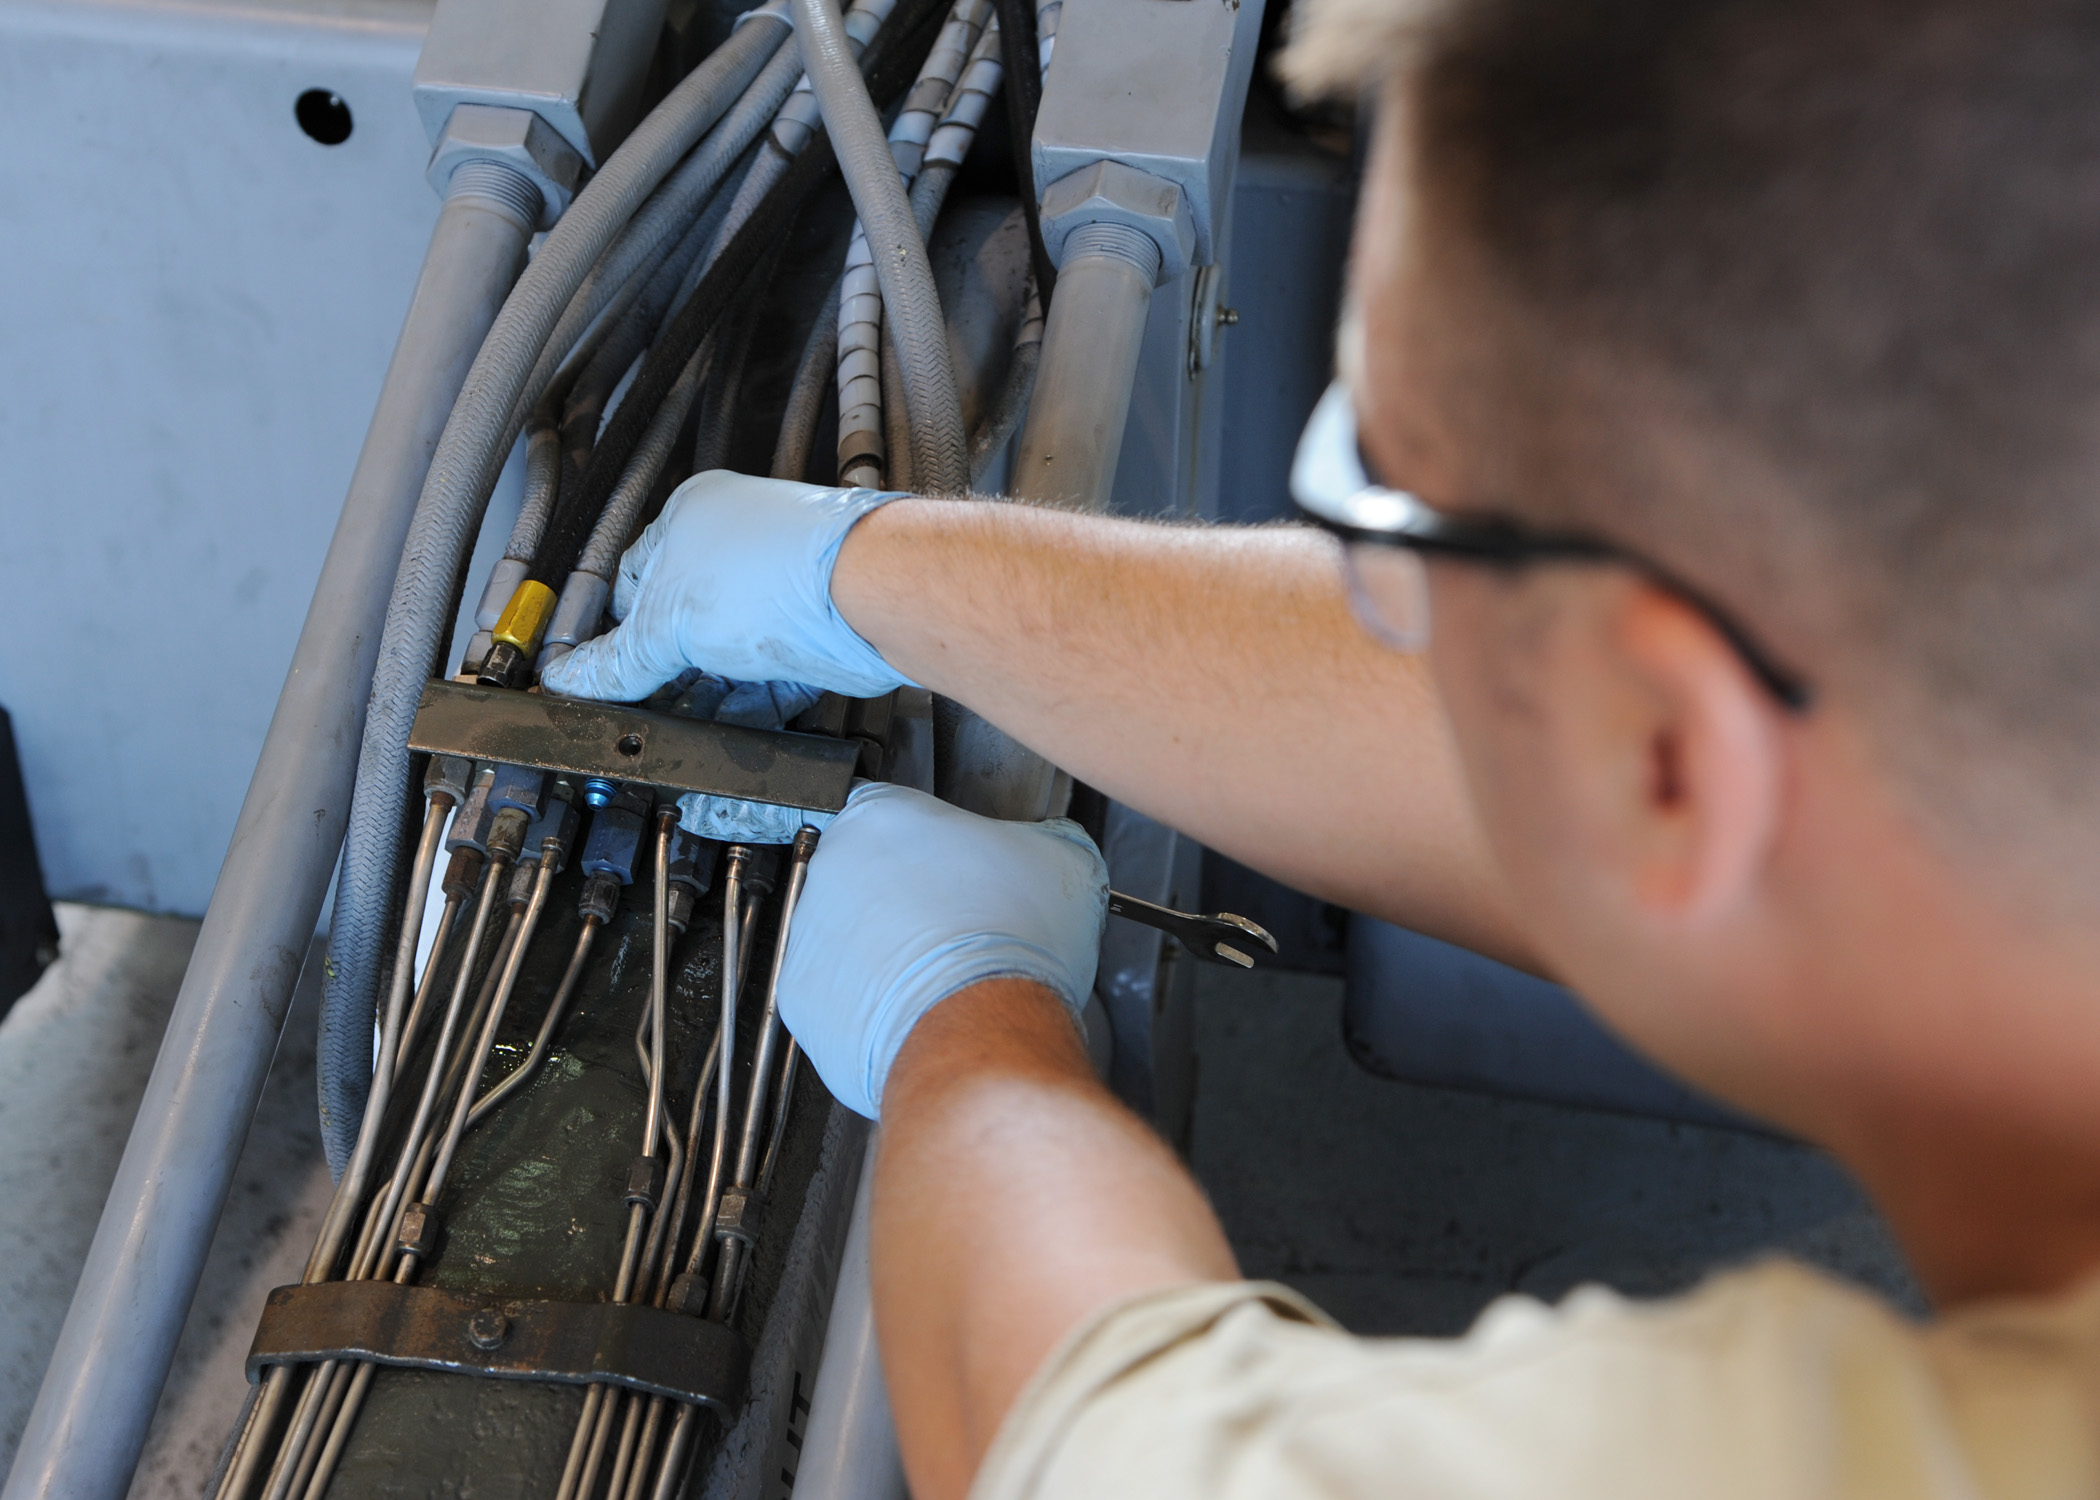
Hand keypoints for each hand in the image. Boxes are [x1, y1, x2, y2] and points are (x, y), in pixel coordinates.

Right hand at [540, 470, 911, 702]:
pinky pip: (768, 680)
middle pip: (682, 627)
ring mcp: (776, 595)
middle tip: (642, 714)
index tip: (602, 675)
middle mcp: (737, 551)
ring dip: (705, 700)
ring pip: (725, 659)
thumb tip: (574, 678)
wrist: (870, 596)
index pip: (632, 583)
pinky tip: (730, 733)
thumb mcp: (671, 624)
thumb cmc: (780, 573)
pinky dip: (748, 709)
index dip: (615, 634)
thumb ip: (619, 660)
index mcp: (691, 520)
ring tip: (681, 733)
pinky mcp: (810, 638)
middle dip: (665, 675)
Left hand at [777, 782, 1107, 1117]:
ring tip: (944, 972)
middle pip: (869, 871)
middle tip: (962, 921)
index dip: (933, 835)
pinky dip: (870, 1004)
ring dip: (887, 950)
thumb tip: (1055, 844)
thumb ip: (1045, 837)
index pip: (896, 804)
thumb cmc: (1011, 946)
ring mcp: (808, 937)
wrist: (980, 1034)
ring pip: (850, 935)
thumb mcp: (1064, 863)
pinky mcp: (803, 1001)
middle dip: (909, 895)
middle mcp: (831, 869)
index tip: (955, 858)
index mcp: (882, 815)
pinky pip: (838, 994)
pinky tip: (919, 1008)